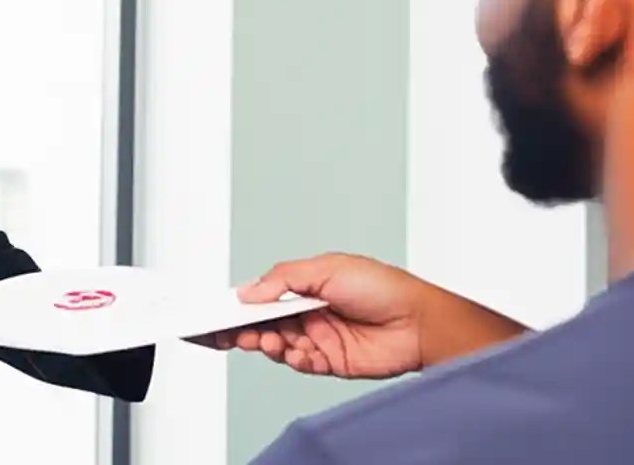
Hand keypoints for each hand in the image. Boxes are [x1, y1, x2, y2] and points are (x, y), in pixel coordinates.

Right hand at [194, 253, 526, 378]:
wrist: (419, 322)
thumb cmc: (383, 286)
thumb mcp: (326, 268)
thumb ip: (283, 279)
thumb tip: (249, 291)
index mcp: (305, 286)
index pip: (262, 296)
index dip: (238, 305)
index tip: (215, 312)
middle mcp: (309, 312)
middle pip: (264, 324)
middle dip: (244, 329)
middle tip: (226, 333)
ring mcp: (319, 337)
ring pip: (278, 345)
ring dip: (269, 344)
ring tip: (268, 341)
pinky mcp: (330, 361)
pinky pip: (300, 364)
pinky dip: (294, 359)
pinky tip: (297, 352)